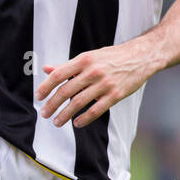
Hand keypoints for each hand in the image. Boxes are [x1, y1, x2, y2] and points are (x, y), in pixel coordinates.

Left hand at [35, 40, 156, 128]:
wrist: (141, 56)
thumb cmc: (112, 57)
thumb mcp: (89, 56)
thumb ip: (67, 66)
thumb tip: (46, 69)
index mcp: (84, 60)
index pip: (59, 75)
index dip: (46, 87)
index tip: (38, 97)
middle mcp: (92, 71)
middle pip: (65, 91)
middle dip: (52, 105)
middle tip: (44, 114)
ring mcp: (104, 84)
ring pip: (78, 103)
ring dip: (64, 115)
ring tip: (56, 122)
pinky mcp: (115, 95)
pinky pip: (96, 110)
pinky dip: (84, 119)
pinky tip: (76, 123)